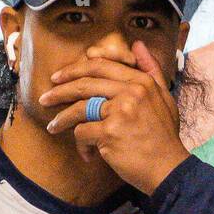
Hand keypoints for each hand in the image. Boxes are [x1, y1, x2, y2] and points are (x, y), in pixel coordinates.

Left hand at [37, 40, 189, 195]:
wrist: (168, 169)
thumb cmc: (164, 137)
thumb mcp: (164, 98)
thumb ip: (151, 69)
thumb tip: (137, 44)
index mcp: (141, 81)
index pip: (101, 66)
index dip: (76, 69)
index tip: (59, 77)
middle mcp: (132, 91)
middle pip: (85, 84)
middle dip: (60, 90)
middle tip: (45, 98)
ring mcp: (120, 110)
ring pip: (80, 108)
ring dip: (62, 119)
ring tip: (53, 127)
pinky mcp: (110, 132)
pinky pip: (83, 133)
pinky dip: (82, 145)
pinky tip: (88, 154)